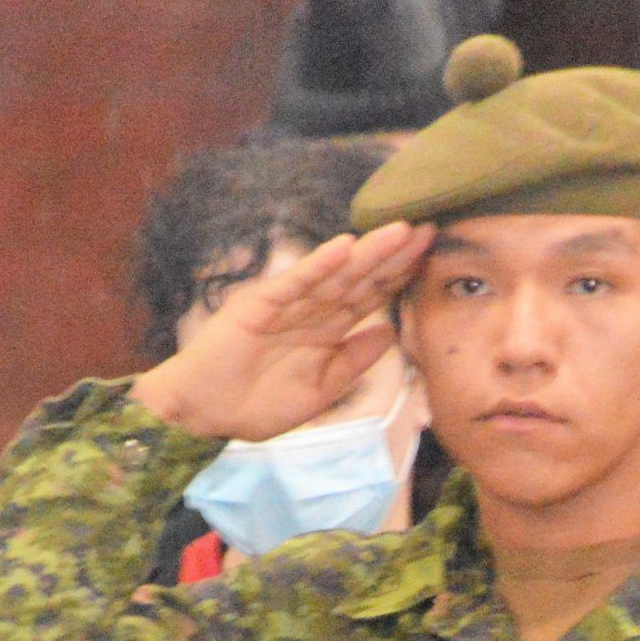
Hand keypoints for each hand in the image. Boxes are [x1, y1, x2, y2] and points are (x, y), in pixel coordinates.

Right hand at [131, 223, 433, 443]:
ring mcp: (286, 304)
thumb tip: (391, 331)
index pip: (372, 295)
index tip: (432, 254)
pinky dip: (318, 265)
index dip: (402, 275)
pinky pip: (294, 283)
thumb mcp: (322, 388)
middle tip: (429, 226)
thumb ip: (355, 360)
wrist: (206, 415)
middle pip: (360, 276)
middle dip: (394, 254)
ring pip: (334, 274)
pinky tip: (344, 247)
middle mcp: (311, 310)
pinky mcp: (258, 305)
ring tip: (399, 230)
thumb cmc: (260, 404)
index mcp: (328, 328)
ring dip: (366, 252)